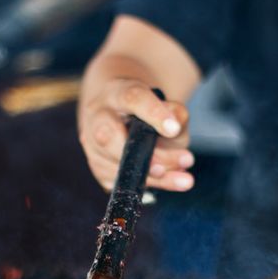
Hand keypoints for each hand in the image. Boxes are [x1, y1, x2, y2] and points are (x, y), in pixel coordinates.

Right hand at [78, 78, 194, 191]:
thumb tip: (176, 128)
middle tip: (184, 161)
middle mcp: (97, 118)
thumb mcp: (165, 104)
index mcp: (116, 93)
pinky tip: (170, 181)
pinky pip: (120, 183)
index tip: (174, 129)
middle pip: (109, 138)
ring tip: (185, 179)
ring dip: (154, 177)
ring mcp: (92, 145)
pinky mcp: (97, 167)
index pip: (132, 99)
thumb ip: (175, 113)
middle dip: (146, 156)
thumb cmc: (145, 110)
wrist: (119, 113)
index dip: (154, 114)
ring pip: (116, 167)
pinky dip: (149, 185)